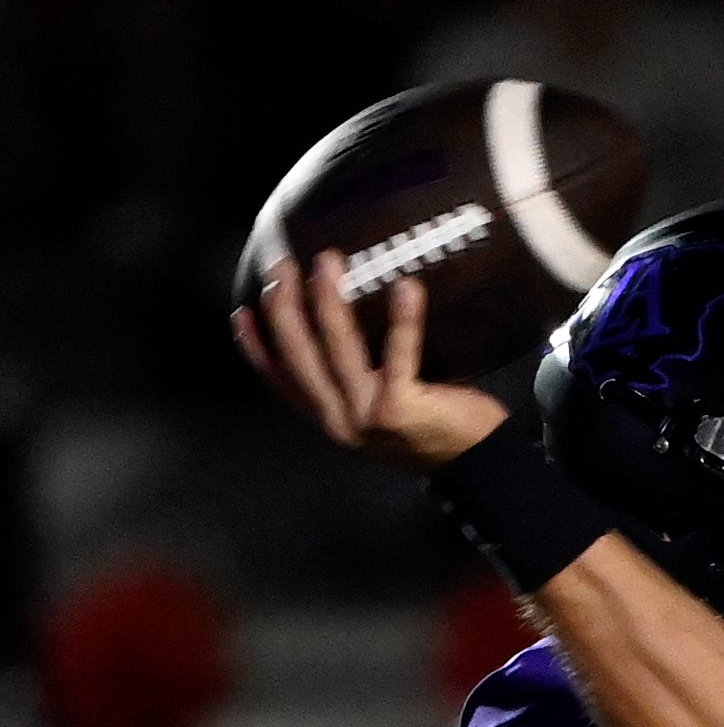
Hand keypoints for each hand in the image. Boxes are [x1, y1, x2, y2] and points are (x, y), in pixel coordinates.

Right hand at [230, 251, 507, 467]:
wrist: (476, 464)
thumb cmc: (432, 425)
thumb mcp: (380, 405)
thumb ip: (357, 376)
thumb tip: (342, 311)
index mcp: (330, 418)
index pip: (282, 382)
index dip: (257, 347)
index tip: (243, 310)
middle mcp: (340, 422)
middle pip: (300, 359)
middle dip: (285, 309)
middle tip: (283, 265)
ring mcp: (369, 419)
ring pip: (338, 353)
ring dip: (329, 303)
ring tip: (329, 262)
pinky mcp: (402, 411)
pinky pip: (399, 356)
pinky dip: (402, 320)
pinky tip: (406, 288)